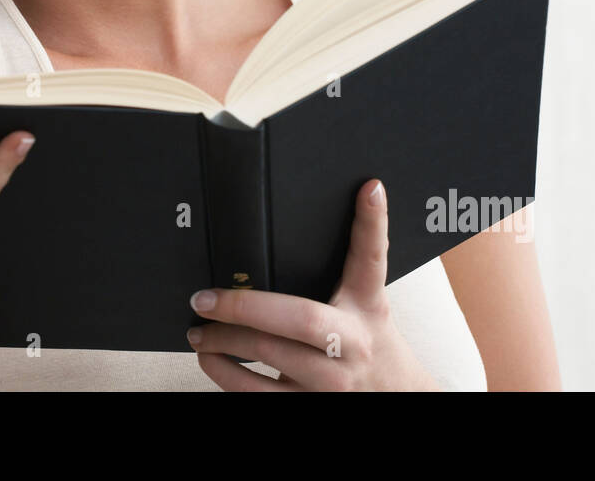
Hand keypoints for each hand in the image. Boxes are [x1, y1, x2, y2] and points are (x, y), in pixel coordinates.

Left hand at [185, 178, 439, 390]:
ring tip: (198, 330)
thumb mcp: (369, 306)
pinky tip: (209, 359)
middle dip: (245, 305)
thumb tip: (315, 224)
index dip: (372, 223)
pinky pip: (257, 393)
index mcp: (368, 307)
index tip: (369, 189)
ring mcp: (331, 380)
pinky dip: (224, 375)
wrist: (397, 399)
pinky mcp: (309, 405)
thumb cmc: (373, 346)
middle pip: (300, 318)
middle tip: (204, 298)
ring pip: (270, 356)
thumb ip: (345, 272)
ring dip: (224, 341)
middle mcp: (352, 342)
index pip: (371, 261)